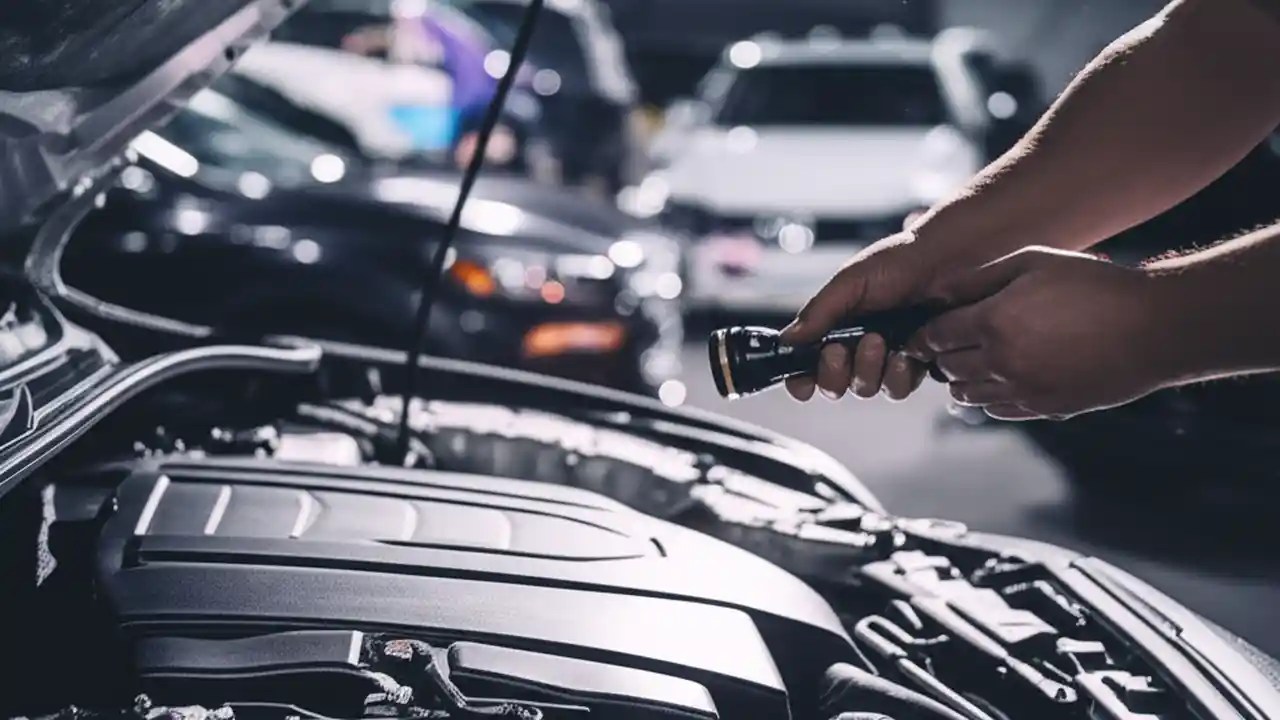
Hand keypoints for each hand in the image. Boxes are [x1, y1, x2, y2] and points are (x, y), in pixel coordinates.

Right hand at [780, 232, 941, 402]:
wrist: (951, 259)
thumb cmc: (902, 259)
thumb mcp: (850, 281)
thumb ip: (818, 313)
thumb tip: (787, 341)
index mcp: (838, 322)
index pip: (810, 361)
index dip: (803, 378)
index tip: (802, 385)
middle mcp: (860, 342)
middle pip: (836, 383)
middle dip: (834, 374)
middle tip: (839, 351)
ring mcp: (889, 355)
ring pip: (867, 388)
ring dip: (867, 371)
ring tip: (878, 342)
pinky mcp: (918, 362)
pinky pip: (899, 387)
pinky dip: (898, 375)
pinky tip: (905, 353)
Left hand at [905, 247, 1167, 419]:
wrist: (1152, 327)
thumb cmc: (1093, 284)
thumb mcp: (1033, 261)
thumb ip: (979, 277)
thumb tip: (938, 292)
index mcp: (993, 322)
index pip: (935, 337)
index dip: (926, 334)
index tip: (927, 332)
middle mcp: (1001, 362)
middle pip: (947, 369)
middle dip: (944, 356)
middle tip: (952, 343)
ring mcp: (1023, 390)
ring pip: (968, 396)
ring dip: (964, 379)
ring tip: (978, 360)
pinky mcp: (1045, 409)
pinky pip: (997, 411)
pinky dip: (990, 397)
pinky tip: (1004, 377)